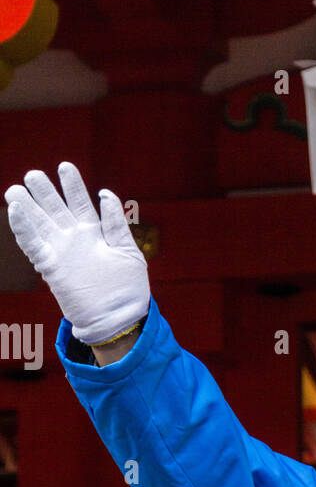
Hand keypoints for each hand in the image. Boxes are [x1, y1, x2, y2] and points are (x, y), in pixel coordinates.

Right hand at [4, 162, 149, 344]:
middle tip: (32, 174)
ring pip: (40, 224)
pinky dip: (23, 229)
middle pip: (55, 209)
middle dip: (44, 192)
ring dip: (28, 207)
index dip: (72, 185)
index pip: (81, 203)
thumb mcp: (128, 252)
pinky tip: (15, 212)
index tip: (64, 166)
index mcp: (95, 234)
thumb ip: (116, 224)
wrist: (119, 319)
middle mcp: (75, 240)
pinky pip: (33, 245)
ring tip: (15, 190)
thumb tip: (106, 194)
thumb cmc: (128, 289)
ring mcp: (62, 252)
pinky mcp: (51, 268)